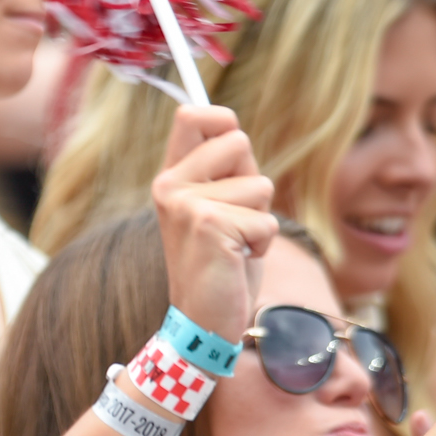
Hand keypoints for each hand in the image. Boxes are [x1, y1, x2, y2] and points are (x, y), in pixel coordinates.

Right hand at [151, 104, 276, 342]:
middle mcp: (170, 185)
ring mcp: (185, 204)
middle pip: (238, 141)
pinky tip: (237, 260)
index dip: (223, 120)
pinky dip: (263, 244)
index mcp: (170, 177)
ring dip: (261, 219)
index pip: (192, 115)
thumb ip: (225, 172)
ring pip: (260, 185)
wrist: (202, 321)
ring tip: (235, 244)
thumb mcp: (219, 208)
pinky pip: (265, 220)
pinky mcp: (209, 225)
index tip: (235, 150)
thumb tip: (236, 131)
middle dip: (253, 181)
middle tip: (235, 218)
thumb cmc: (221, 263)